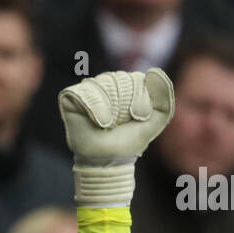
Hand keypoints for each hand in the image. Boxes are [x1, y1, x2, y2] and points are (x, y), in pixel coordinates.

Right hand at [58, 68, 174, 162]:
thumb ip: (164, 97)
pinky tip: (99, 122)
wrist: (107, 160)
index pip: (135, 78)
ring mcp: (87, 90)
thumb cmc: (129, 141)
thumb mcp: (156, 120)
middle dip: (123, 104)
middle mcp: (106, 84)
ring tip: (107, 124)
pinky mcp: (70, 98)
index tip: (136, 117)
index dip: (139, 98)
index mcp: (126, 85)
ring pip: (102, 84)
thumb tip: (153, 71)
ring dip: (110, 108)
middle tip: (119, 123)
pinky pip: (84, 92)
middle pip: (118, 79)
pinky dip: (95, 108)